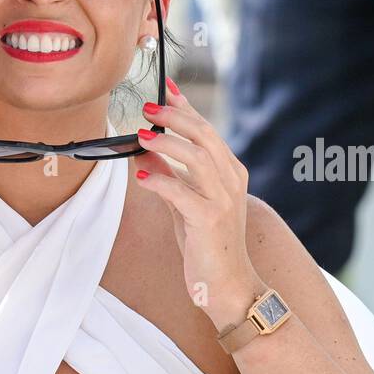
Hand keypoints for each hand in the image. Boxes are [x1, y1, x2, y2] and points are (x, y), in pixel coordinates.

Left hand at [134, 79, 261, 333]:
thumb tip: (143, 147)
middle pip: (204, 135)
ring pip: (198, 157)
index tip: (166, 87)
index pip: (207, 129)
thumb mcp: (185, 202)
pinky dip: (161, 181)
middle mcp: (231, 180)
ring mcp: (224, 199)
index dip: (186, 106)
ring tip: (141, 135)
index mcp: (229, 172)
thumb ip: (169, 173)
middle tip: (147, 107)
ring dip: (167, 142)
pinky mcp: (211, 220)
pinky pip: (184, 192)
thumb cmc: (207, 244)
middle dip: (174, 117)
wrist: (230, 286)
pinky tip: (142, 178)